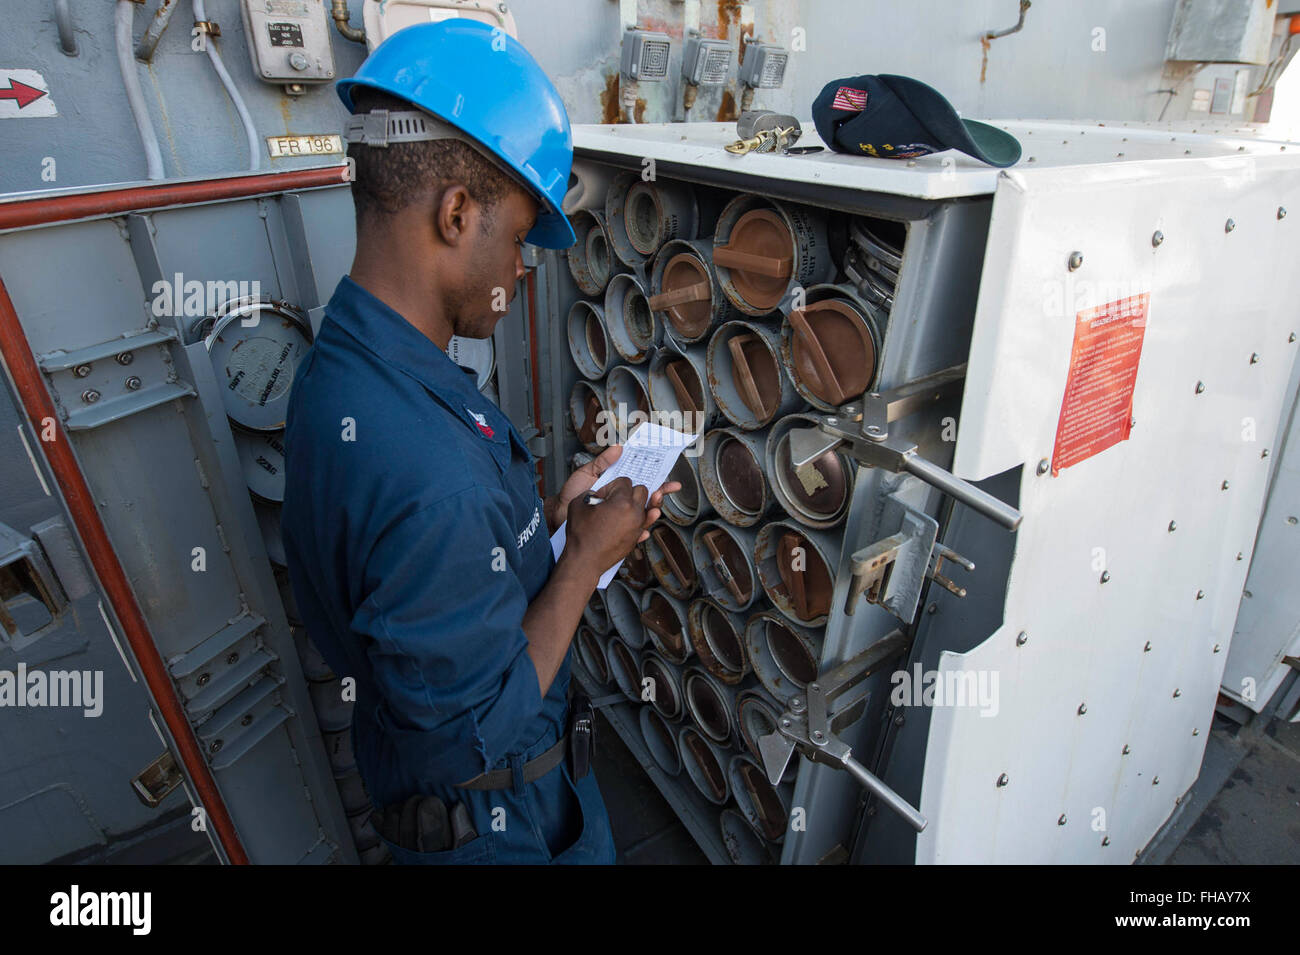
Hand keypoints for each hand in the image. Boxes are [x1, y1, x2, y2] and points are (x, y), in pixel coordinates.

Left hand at [546, 444, 680, 535]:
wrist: (558, 515)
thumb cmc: (571, 494)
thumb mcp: (587, 474)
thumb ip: (602, 462)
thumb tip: (619, 448)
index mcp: (617, 487)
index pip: (641, 482)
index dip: (656, 479)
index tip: (668, 475)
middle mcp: (621, 503)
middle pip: (647, 499)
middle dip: (659, 496)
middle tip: (663, 491)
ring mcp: (619, 518)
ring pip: (643, 516)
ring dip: (651, 513)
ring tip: (654, 509)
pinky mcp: (615, 533)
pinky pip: (631, 535)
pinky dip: (639, 533)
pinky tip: (642, 531)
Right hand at [563, 477, 649, 581]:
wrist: (585, 560)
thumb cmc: (581, 535)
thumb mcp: (578, 504)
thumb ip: (590, 492)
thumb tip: (598, 494)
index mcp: (622, 502)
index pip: (625, 481)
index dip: (612, 486)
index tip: (604, 495)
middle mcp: (634, 512)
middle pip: (642, 491)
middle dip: (629, 491)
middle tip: (615, 499)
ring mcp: (638, 526)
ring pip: (647, 506)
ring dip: (636, 504)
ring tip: (623, 508)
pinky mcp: (637, 537)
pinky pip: (644, 522)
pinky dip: (638, 519)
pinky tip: (628, 520)